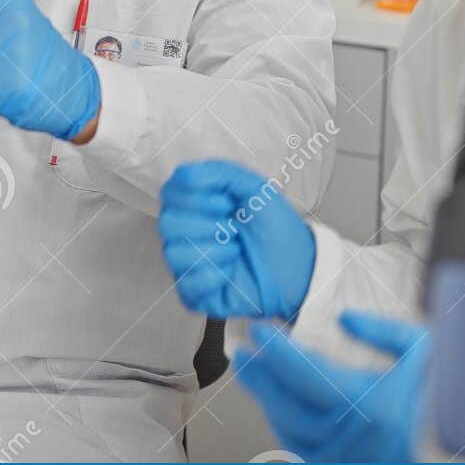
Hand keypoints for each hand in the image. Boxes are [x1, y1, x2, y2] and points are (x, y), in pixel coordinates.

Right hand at [156, 160, 315, 320]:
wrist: (298, 265)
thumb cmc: (276, 227)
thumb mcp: (254, 188)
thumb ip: (220, 172)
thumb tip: (185, 174)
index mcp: (196, 204)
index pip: (170, 192)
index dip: (194, 196)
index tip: (225, 203)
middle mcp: (186, 232)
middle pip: (166, 223)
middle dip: (206, 225)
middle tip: (233, 229)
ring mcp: (188, 263)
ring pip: (174, 253)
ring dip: (212, 251)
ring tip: (236, 250)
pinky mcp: (194, 292)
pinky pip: (187, 283)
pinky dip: (215, 276)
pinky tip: (231, 272)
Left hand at [234, 312, 432, 461]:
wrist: (439, 454)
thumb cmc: (428, 401)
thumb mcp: (421, 353)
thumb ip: (386, 331)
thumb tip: (344, 320)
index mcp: (369, 406)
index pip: (309, 374)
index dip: (278, 350)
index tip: (260, 329)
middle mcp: (348, 435)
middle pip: (286, 404)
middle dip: (259, 374)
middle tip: (243, 349)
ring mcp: (336, 456)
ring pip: (284, 426)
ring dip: (263, 395)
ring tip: (248, 368)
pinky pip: (292, 442)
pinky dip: (277, 417)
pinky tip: (269, 395)